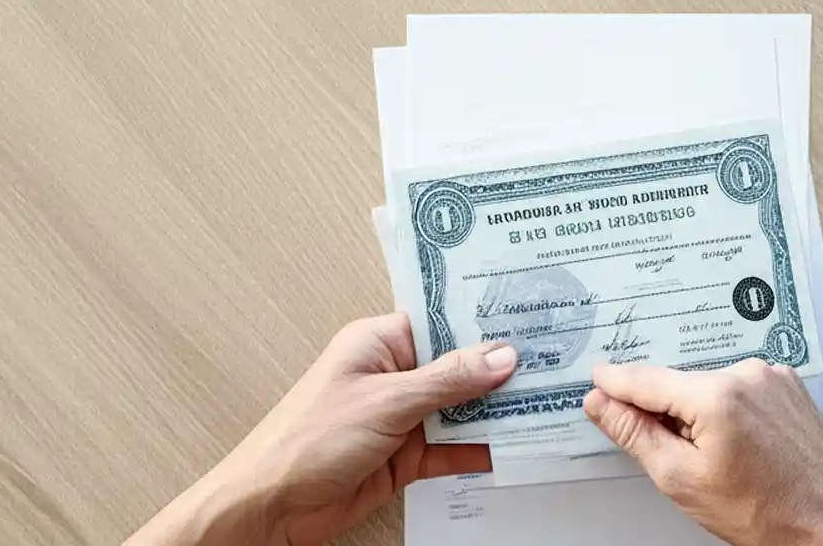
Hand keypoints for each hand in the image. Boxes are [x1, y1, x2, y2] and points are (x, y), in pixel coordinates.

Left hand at [127, 313, 515, 545]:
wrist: (269, 508)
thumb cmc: (305, 441)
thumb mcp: (386, 401)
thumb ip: (448, 380)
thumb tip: (500, 356)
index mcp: (380, 342)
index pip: (442, 320)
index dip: (484, 319)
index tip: (528, 315)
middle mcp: (394, 374)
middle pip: (459, 366)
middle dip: (501, 368)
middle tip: (553, 361)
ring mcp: (402, 416)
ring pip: (462, 408)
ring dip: (497, 410)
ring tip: (547, 402)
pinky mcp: (406, 455)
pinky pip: (454, 447)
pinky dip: (481, 448)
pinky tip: (513, 446)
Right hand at [584, 359, 822, 545]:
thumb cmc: (766, 513)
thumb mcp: (682, 480)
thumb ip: (636, 434)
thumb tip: (603, 404)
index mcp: (716, 396)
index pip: (646, 379)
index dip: (616, 382)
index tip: (598, 379)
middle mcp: (747, 374)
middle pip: (680, 385)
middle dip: (668, 413)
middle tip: (681, 459)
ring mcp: (772, 376)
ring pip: (710, 387)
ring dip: (702, 413)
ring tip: (725, 460)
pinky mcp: (788, 384)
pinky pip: (741, 388)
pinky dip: (731, 410)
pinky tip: (745, 446)